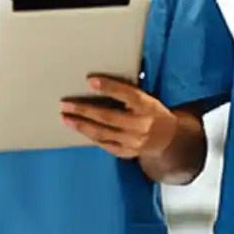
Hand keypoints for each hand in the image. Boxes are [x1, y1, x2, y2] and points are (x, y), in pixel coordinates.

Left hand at [59, 77, 177, 158]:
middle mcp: (140, 124)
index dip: (108, 87)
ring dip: (82, 126)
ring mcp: (134, 141)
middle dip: (84, 110)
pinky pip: (105, 145)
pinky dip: (91, 136)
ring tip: (65, 119)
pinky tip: (79, 129)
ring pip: (103, 133)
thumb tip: (97, 82)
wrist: (169, 139)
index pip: (127, 94)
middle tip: (65, 104)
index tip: (89, 80)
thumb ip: (126, 92)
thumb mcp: (146, 98)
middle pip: (108, 117)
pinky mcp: (128, 153)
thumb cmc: (151, 112)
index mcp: (147, 106)